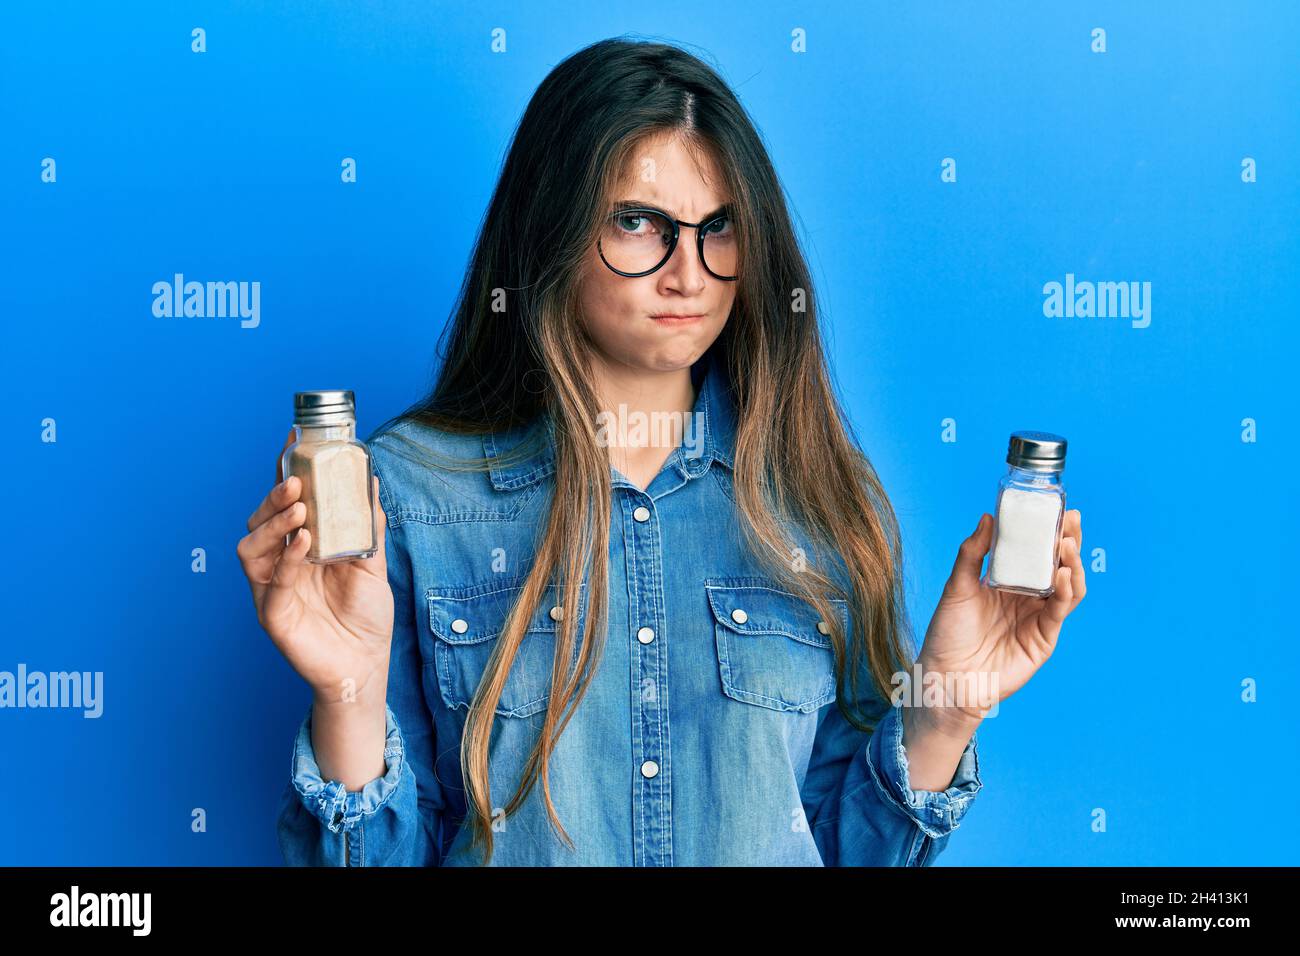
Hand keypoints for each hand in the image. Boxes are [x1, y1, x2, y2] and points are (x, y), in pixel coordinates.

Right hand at [237, 427, 394, 706]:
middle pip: (261, 520)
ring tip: (300, 510)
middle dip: (275, 498)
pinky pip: (271, 583)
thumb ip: (366, 526)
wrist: (367, 665)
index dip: (285, 472)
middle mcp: (279, 563)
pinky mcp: (272, 615)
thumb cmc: (365, 617)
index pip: (286, 504)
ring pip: (252, 547)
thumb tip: (370, 481)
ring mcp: (271, 589)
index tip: (293, 440)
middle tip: (295, 483)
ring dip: (274, 524)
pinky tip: (304, 543)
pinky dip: (285, 560)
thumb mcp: (372, 564)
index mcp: (300, 547)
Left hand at [916, 508, 1086, 727]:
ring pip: (1068, 585)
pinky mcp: (1044, 638)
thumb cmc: (947, 634)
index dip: (1046, 531)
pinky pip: (1061, 610)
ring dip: (1072, 562)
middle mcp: (1026, 597)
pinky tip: (1064, 572)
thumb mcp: (957, 587)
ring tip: (1067, 543)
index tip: (1055, 508)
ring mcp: (1037, 617)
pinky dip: (1067, 590)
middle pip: (1056, 565)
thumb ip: (972, 554)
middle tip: (1070, 519)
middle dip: (1067, 541)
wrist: (945, 677)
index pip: (1033, 551)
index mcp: (1007, 582)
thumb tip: (987, 518)